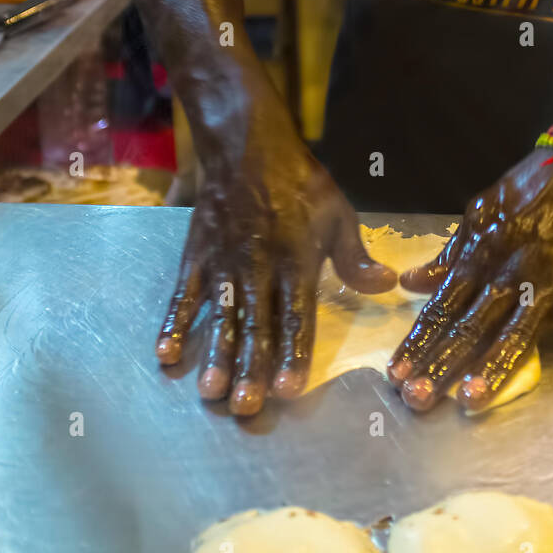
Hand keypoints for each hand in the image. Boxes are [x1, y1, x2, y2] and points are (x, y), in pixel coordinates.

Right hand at [156, 110, 396, 416]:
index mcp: (296, 261)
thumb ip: (355, 256)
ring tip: (210, 391)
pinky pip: (183, 293)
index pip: (296, 316)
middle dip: (250, 368)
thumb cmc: (299, 183)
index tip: (289, 389)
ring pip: (220, 316)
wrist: (247, 146)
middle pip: (255, 325)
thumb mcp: (337, 214)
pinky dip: (174, 323)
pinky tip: (166, 353)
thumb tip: (386, 284)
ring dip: (215, 354)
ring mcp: (223, 263)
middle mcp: (258, 268)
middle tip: (245, 407)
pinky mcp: (196, 255)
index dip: (293, 354)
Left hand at [387, 150, 552, 410]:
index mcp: (480, 255)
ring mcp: (550, 284)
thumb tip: (409, 282)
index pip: (442, 307)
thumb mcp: (479, 213)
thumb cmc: (526, 193)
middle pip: (470, 326)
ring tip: (469, 400)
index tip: (394, 374)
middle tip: (414, 399)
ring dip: (494, 368)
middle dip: (441, 363)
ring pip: (517, 332)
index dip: (418, 341)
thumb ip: (448, 254)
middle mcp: (509, 274)